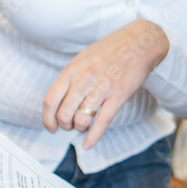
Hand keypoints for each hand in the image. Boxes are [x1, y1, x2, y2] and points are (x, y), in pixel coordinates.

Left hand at [42, 20, 168, 148]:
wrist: (140, 42)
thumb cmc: (111, 51)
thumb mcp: (83, 59)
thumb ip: (71, 78)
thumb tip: (59, 100)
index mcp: (72, 69)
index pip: (50, 101)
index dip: (47, 119)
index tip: (51, 126)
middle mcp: (84, 79)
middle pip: (64, 114)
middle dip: (64, 126)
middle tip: (69, 126)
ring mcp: (101, 87)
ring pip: (81, 120)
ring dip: (79, 128)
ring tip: (82, 126)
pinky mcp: (118, 95)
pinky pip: (102, 122)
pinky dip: (93, 137)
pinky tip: (88, 145)